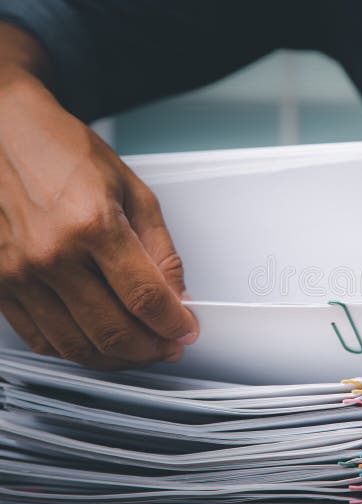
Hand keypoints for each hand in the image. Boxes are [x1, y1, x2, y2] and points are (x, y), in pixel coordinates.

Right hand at [0, 66, 197, 369]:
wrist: (1, 132)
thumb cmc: (63, 153)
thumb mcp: (131, 191)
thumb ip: (159, 249)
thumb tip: (177, 294)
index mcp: (92, 225)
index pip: (145, 298)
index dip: (173, 324)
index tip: (186, 331)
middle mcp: (51, 254)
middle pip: (112, 331)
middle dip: (151, 349)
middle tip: (169, 345)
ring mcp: (18, 274)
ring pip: (76, 345)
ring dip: (116, 357)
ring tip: (140, 348)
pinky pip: (40, 338)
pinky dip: (75, 349)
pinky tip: (97, 341)